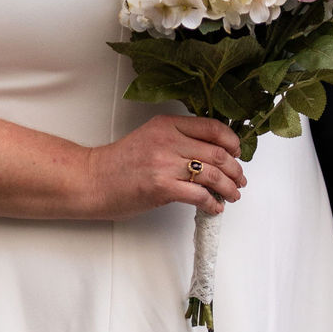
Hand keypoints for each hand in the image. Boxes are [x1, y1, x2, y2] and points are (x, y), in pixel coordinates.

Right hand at [84, 116, 245, 220]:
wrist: (92, 180)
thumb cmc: (120, 163)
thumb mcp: (150, 137)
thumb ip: (178, 139)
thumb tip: (211, 152)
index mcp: (166, 124)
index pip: (212, 127)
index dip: (231, 141)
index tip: (237, 152)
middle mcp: (167, 140)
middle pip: (217, 152)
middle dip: (235, 169)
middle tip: (239, 179)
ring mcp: (164, 164)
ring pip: (213, 174)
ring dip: (229, 187)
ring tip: (233, 195)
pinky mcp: (161, 187)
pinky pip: (199, 195)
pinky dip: (212, 203)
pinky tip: (215, 207)